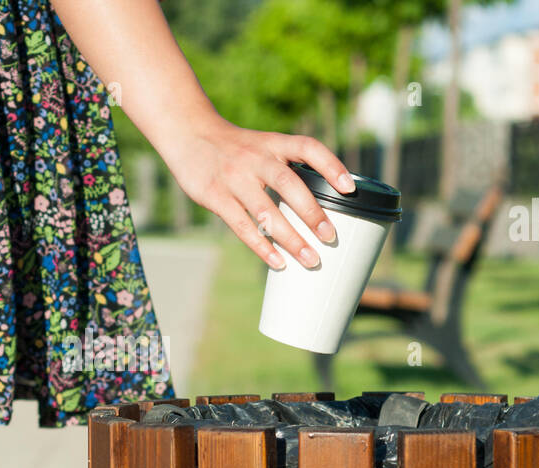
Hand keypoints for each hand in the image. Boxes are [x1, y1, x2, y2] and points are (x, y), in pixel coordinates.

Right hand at [160, 119, 355, 269]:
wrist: (189, 134)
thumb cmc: (234, 148)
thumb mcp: (262, 145)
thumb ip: (285, 166)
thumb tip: (318, 204)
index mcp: (273, 143)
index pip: (308, 148)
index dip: (331, 166)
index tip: (349, 188)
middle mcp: (256, 158)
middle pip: (289, 184)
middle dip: (312, 212)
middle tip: (330, 236)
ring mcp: (234, 178)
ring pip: (266, 211)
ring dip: (291, 238)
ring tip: (311, 259)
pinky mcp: (215, 197)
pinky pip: (242, 226)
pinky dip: (261, 247)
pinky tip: (278, 262)